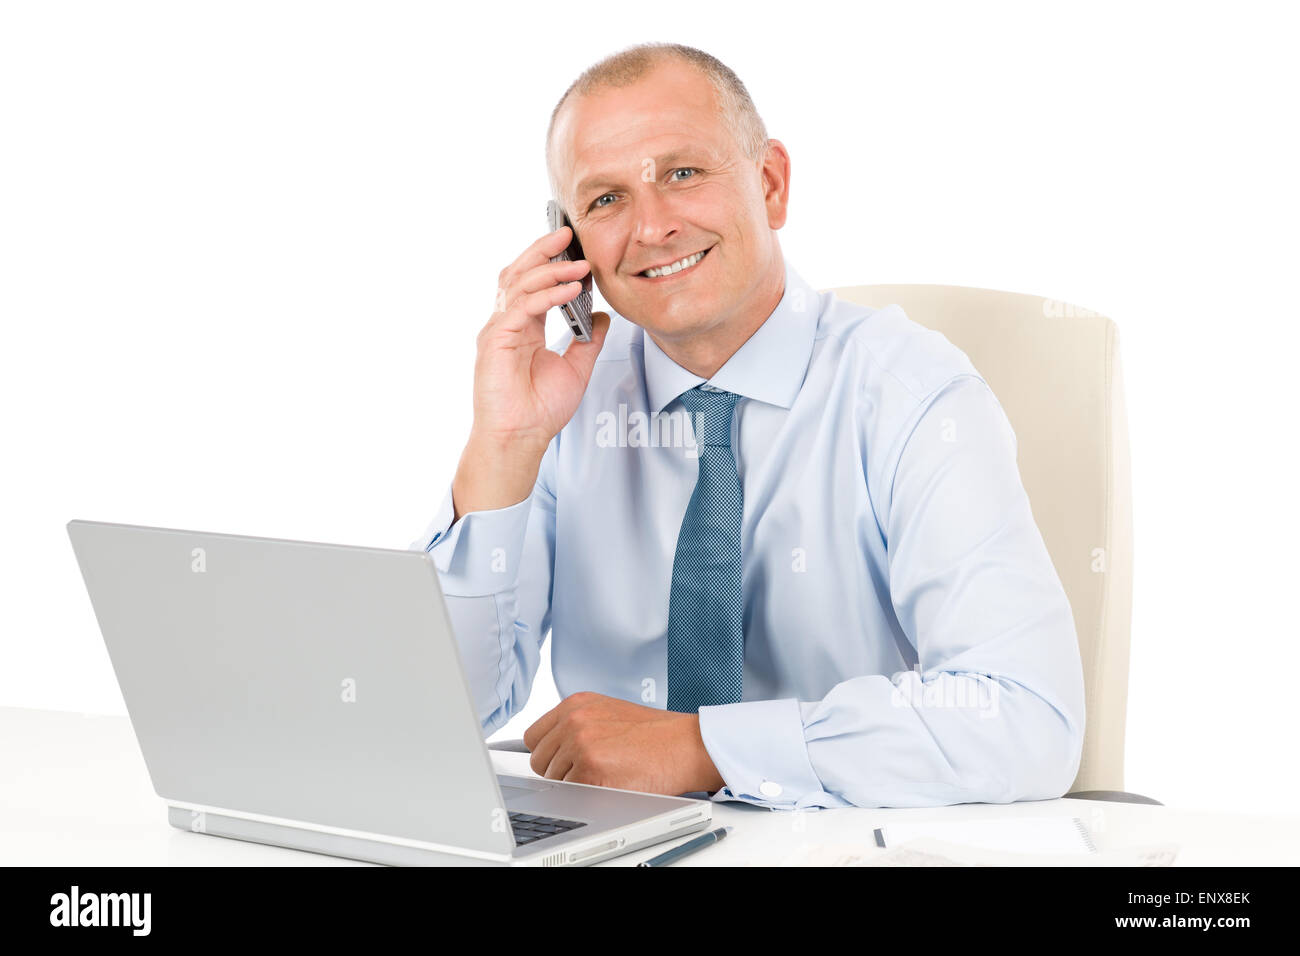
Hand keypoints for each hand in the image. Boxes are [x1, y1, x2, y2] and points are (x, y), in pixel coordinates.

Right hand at [475, 225, 609, 445]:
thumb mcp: (576, 368)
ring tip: (579, 264)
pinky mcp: (495, 341)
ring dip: (550, 271)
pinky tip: (570, 291)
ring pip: (519, 284)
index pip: (532, 282)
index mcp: (522, 326)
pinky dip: (546, 296)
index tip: (574, 245)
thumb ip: (588, 340)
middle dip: (543, 251)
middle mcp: (506, 322)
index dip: (550, 261)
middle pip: (520, 273)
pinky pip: (521, 308)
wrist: (521, 438)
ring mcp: (497, 330)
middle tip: (568, 233)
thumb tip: (604, 316)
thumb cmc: (539, 409)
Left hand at [522, 691, 726, 795]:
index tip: (561, 760)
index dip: (548, 753)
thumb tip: (552, 747)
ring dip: (574, 784)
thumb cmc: (654, 734)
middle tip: (590, 770)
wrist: (684, 745)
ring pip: (553, 780)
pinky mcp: (590, 769)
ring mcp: (580, 744)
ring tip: (606, 773)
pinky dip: (587, 795)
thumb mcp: (609, 712)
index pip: (533, 736)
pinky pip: (570, 794)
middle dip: (559, 771)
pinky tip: (610, 783)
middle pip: (538, 761)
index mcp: (576, 704)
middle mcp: (574, 720)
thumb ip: (577, 723)